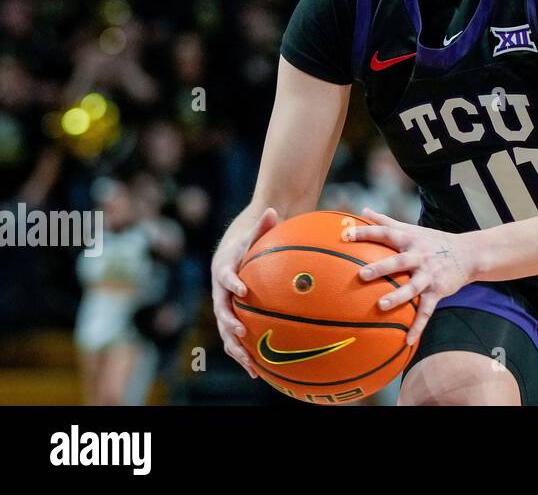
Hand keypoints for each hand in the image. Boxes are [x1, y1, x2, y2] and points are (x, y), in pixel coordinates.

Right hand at [211, 206, 278, 378]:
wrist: (235, 256)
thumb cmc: (248, 243)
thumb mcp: (255, 232)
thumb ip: (263, 224)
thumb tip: (273, 208)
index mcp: (224, 272)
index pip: (226, 278)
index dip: (233, 284)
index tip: (243, 290)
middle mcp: (220, 294)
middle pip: (222, 311)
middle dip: (231, 323)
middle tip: (242, 332)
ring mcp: (225, 310)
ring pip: (226, 332)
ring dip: (236, 348)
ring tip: (250, 363)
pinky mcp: (233, 321)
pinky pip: (237, 341)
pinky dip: (244, 356)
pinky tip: (258, 373)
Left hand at [345, 208, 474, 346]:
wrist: (469, 253)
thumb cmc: (433, 241)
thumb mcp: (412, 229)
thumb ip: (387, 221)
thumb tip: (363, 211)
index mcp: (410, 239)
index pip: (385, 233)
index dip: (366, 233)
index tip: (344, 235)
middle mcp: (419, 256)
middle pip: (398, 261)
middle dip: (381, 268)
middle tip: (362, 274)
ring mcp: (429, 275)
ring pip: (412, 287)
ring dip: (398, 297)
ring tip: (381, 306)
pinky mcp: (438, 291)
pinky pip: (426, 311)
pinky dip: (418, 326)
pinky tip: (407, 341)